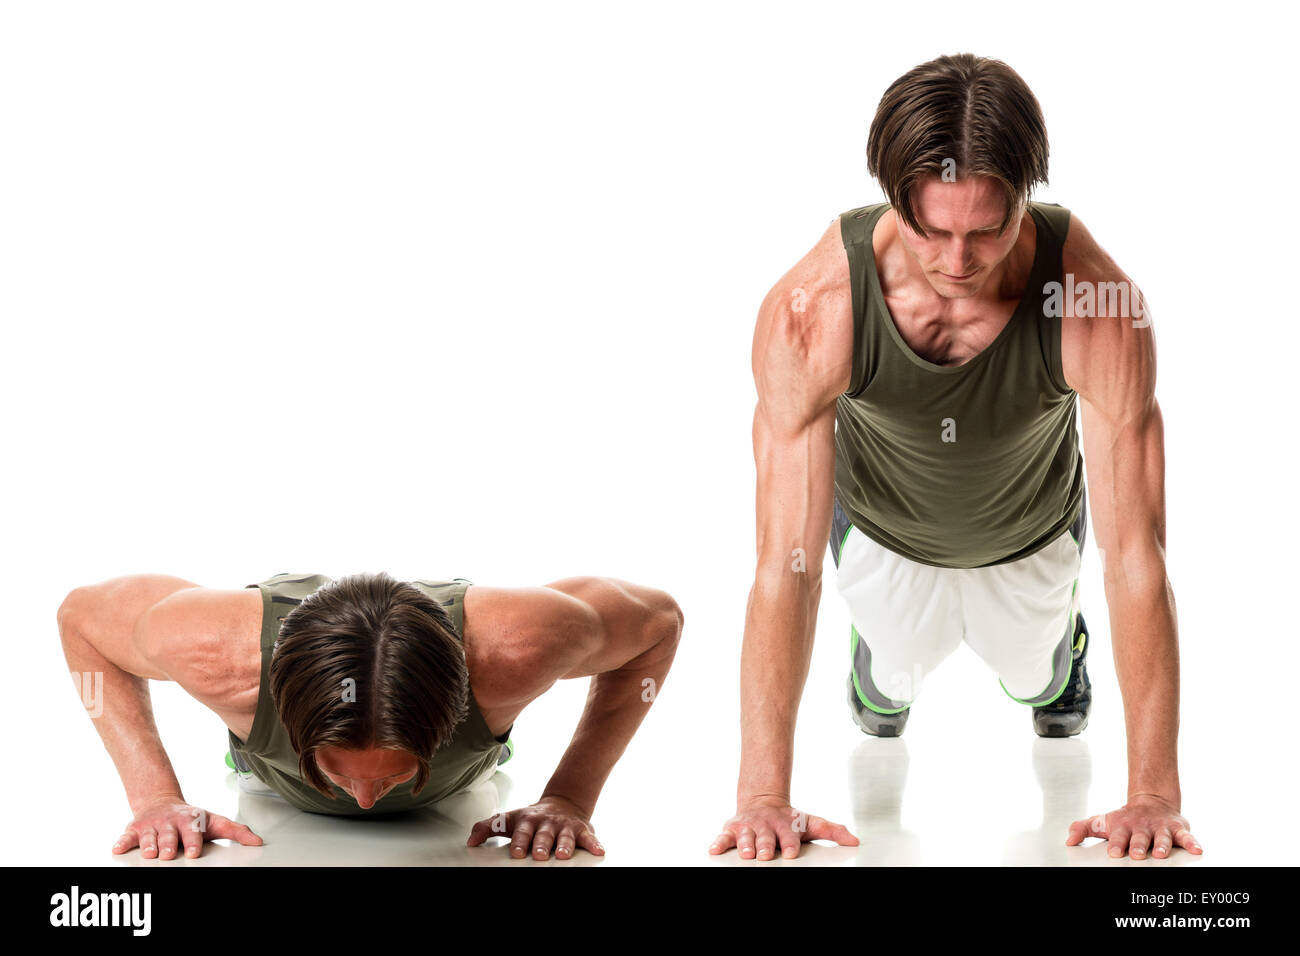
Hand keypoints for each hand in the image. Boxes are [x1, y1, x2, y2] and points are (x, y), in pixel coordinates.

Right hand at [114, 797, 262, 859]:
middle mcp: (170, 823)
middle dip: (170, 846)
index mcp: (191, 821)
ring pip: (149, 839)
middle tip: (170, 854)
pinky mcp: (135, 829)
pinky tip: (118, 848)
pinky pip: (127, 836)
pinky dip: (122, 842)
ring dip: (148, 846)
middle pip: (169, 837)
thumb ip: (236, 831)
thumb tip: (257, 841)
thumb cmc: (191, 819)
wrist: (162, 803)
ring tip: (149, 854)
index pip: (193, 832)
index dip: (194, 842)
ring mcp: (152, 826)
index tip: (194, 852)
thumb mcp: (214, 821)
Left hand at [467, 794, 603, 860]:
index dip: (519, 842)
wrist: (562, 803)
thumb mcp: (509, 820)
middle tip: (539, 855)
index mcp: (527, 820)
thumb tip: (470, 841)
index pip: (521, 831)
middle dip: (541, 845)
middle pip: (543, 835)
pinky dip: (594, 844)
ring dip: (564, 845)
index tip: (516, 853)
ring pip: (565, 836)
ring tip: (563, 855)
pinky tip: (599, 851)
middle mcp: (546, 823)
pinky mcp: (581, 830)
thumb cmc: (532, 818)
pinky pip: (589, 837)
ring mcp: (564, 826)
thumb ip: (488, 828)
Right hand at [710, 796, 858, 859]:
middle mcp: (765, 826)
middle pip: (765, 838)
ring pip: (745, 837)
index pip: (789, 836)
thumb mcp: (811, 823)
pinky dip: (718, 842)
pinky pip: (724, 836)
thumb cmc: (788, 819)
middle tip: (765, 855)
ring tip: (745, 853)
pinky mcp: (733, 828)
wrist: (763, 802)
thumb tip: (854, 840)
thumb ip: (832, 831)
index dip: (790, 844)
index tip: (792, 852)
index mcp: (785, 826)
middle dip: (765, 846)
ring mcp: (748, 827)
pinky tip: (714, 849)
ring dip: (745, 845)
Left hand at [1066, 793, 1201, 858]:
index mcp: (1123, 827)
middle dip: (1138, 846)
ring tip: (1160, 854)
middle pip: (1140, 838)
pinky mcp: (1177, 829)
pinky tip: (1196, 850)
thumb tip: (1068, 840)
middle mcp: (1142, 827)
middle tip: (1137, 855)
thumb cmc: (1124, 819)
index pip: (1118, 836)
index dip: (1116, 844)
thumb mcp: (1102, 821)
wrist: (1150, 802)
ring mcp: (1160, 828)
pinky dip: (1192, 842)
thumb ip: (1083, 829)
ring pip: (1162, 838)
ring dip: (1161, 846)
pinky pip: (1186, 837)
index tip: (1113, 853)